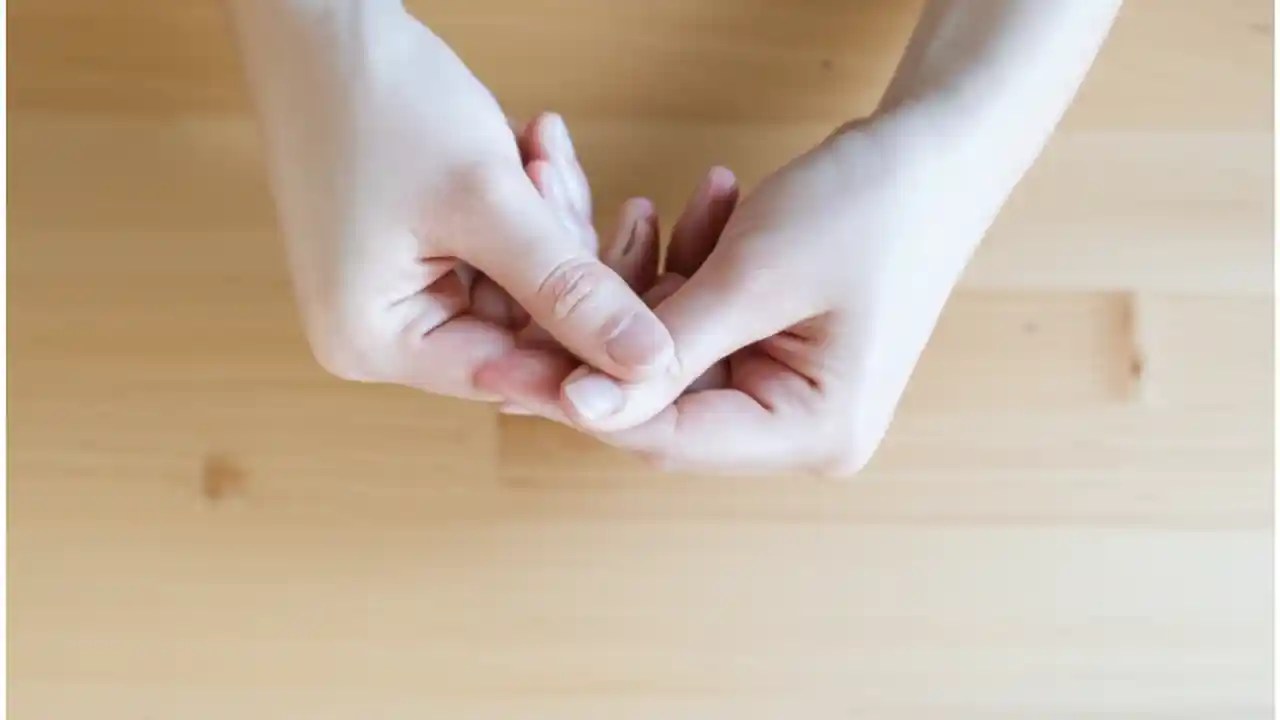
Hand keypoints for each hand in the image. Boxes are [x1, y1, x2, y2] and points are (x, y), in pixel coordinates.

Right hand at [233, 3, 671, 398]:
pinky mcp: (421, 250)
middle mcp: (383, 331)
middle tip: (555, 178)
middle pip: (525, 329)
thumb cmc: (379, 100)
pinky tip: (529, 143)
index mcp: (376, 342)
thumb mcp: (487, 201)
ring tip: (538, 146)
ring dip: (550, 215)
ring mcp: (401, 289)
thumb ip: (572, 290)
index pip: (514, 376)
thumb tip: (651, 364)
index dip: (594, 352)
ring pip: (528, 284)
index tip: (658, 319)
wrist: (324, 20)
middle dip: (564, 255)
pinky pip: (508, 249)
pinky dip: (531, 201)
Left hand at [482, 112, 1008, 474]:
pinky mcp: (780, 344)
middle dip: (608, 326)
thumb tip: (574, 407)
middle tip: (536, 275)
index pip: (669, 437)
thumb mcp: (754, 275)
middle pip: (666, 396)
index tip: (507, 356)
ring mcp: (790, 385)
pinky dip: (693, 264)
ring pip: (677, 348)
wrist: (944, 146)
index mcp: (812, 433)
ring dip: (654, 277)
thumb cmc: (873, 205)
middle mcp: (800, 426)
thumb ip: (664, 346)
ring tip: (649, 207)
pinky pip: (707, 317)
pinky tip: (709, 203)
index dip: (584, 398)